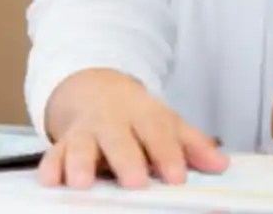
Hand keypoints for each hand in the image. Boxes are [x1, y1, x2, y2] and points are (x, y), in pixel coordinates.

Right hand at [38, 68, 228, 188]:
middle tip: (135, 182)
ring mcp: (85, 131)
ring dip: (80, 162)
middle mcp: (113, 121)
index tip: (178, 177)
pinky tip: (50, 181)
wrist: (95, 90)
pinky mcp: (62, 143)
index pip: (159, 132)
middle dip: (126, 159)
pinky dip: (50, 166)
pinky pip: (53, 153)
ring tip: (82, 182)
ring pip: (81, 144)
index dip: (169, 154)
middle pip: (120, 138)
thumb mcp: (167, 123)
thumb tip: (222, 165)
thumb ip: (192, 145)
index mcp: (144, 115)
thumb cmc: (137, 117)